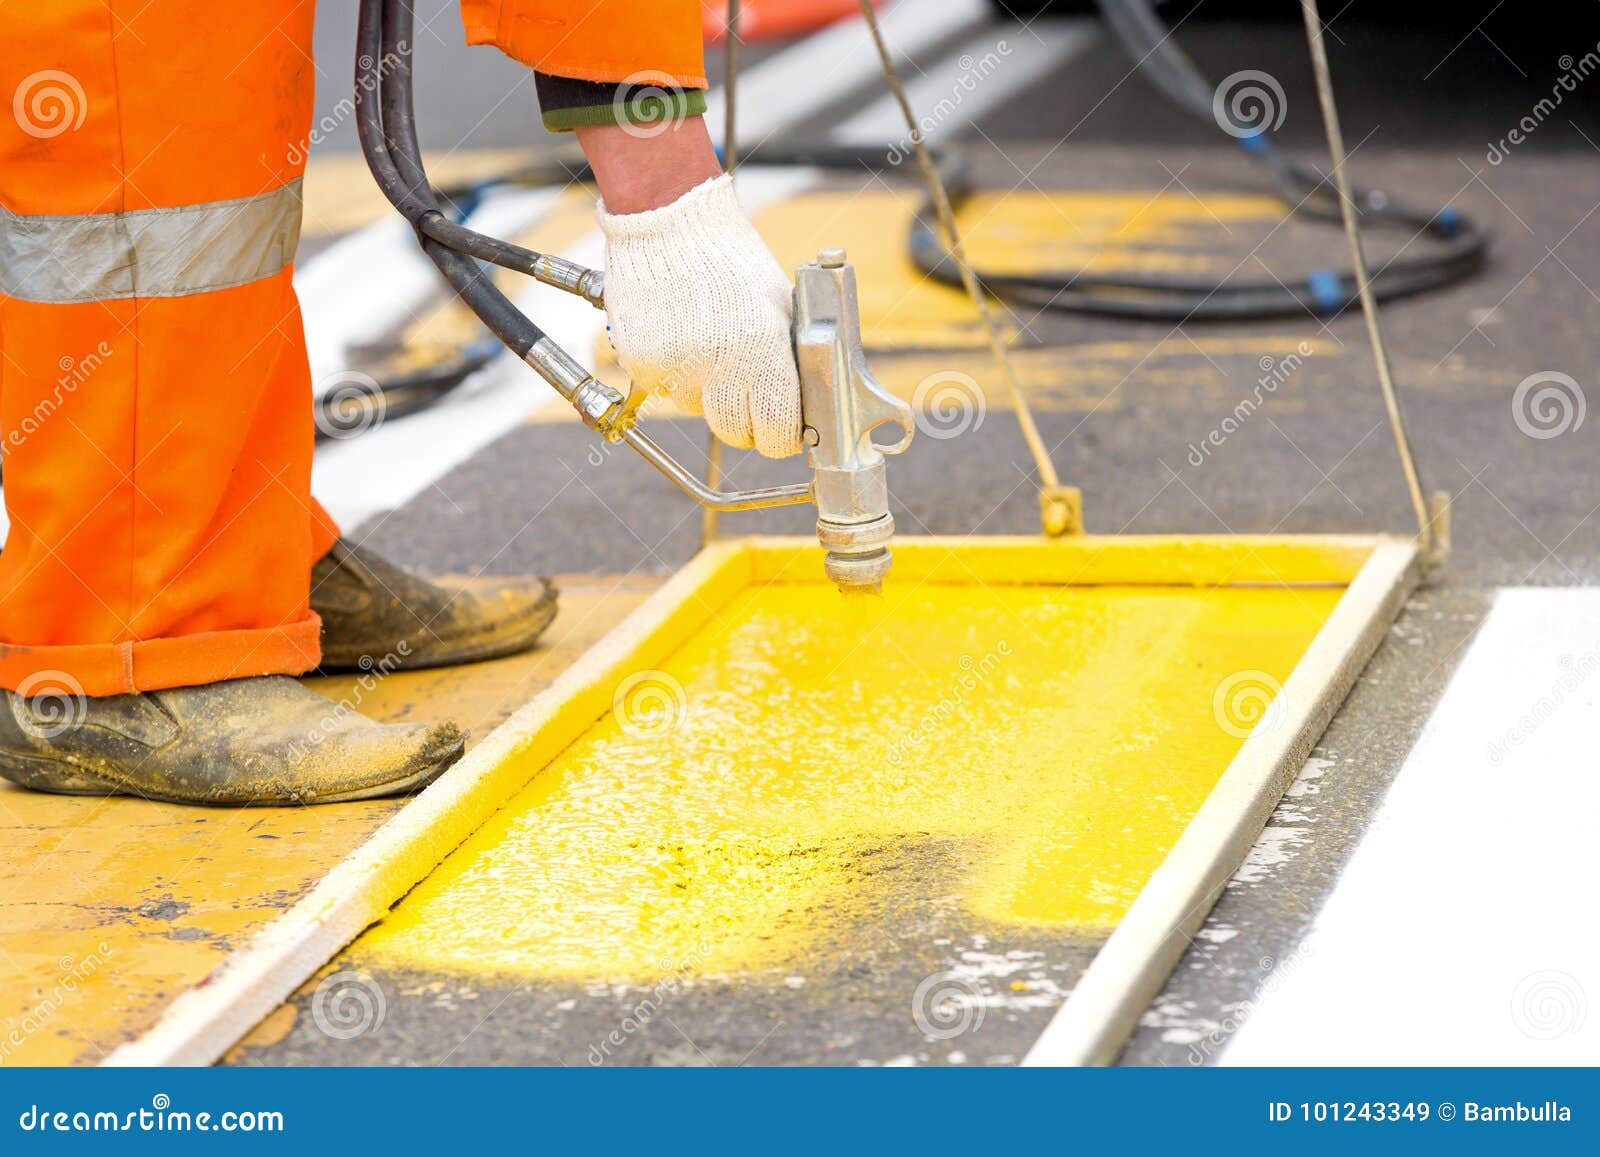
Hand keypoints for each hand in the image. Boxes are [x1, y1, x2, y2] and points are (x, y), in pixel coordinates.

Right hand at [596, 172, 802, 456]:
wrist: (668, 219)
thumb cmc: (731, 259)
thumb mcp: (779, 305)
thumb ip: (789, 361)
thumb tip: (799, 407)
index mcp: (762, 348)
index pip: (776, 432)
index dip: (781, 436)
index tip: (781, 428)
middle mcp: (717, 364)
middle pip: (733, 432)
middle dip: (743, 421)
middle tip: (744, 392)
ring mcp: (674, 366)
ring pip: (696, 409)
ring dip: (705, 391)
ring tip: (706, 342)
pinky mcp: (640, 363)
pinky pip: (662, 389)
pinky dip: (672, 373)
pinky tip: (678, 334)